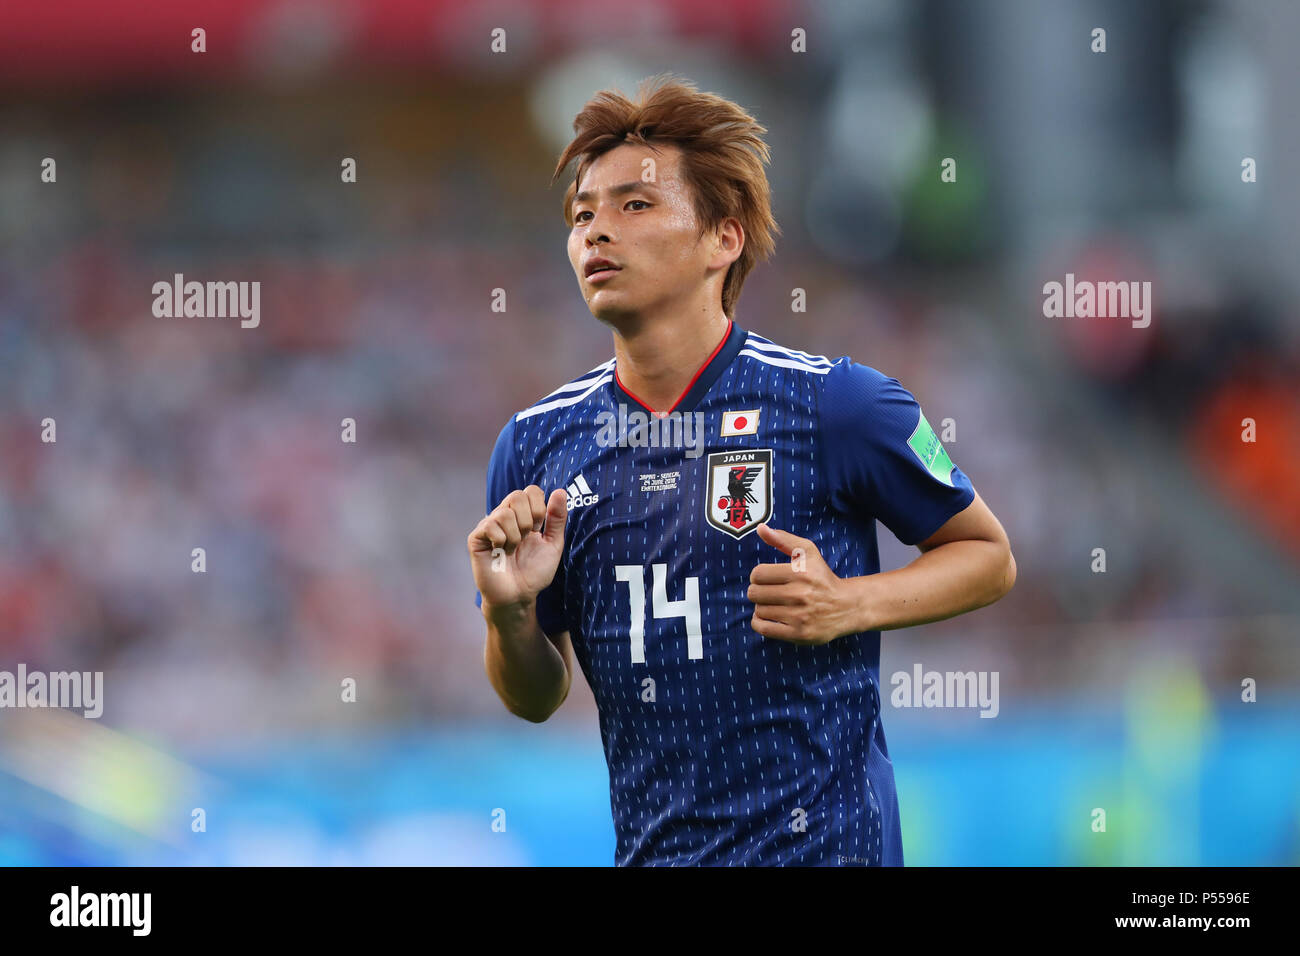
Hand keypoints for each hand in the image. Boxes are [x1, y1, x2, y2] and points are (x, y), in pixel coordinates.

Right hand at [468, 485, 566, 613]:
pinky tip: (500, 552)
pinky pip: (489, 525)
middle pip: (517, 495)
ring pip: (504, 512)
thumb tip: (561, 491)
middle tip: (526, 538)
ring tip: (512, 549)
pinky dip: (501, 540)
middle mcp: (504, 516)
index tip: (538, 528)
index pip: (530, 490)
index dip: (539, 507)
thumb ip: (557, 518)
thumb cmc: (534, 572)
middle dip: (528, 520)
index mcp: (522, 515)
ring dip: (515, 535)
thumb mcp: (553, 544)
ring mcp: (489, 526)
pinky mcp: (476, 538)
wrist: (518, 596)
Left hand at [748, 524, 857, 644]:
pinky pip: (764, 629)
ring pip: (759, 610)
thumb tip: (760, 528)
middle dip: (758, 592)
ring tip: (774, 604)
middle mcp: (799, 595)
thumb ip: (783, 539)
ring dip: (762, 607)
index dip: (758, 576)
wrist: (847, 606)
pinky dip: (759, 623)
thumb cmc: (822, 577)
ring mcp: (799, 616)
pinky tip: (768, 617)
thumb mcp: (808, 552)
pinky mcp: (799, 634)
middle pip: (755, 593)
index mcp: (800, 572)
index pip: (758, 574)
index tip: (767, 578)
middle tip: (769, 592)